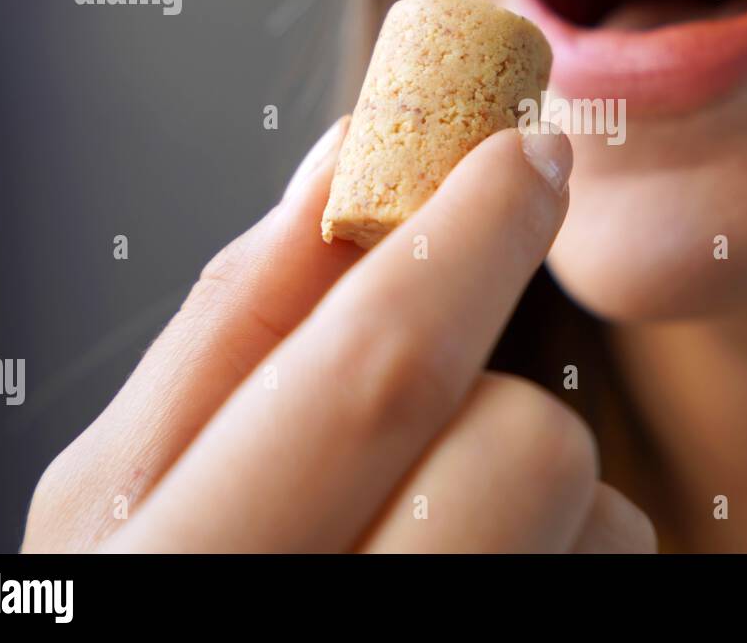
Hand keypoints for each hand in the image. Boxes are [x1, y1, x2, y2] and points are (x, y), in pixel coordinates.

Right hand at [22, 118, 655, 552]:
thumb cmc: (172, 576)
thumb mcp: (132, 482)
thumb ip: (234, 324)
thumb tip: (347, 154)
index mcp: (183, 571)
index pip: (379, 379)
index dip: (470, 242)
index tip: (527, 151)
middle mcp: (331, 624)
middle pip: (522, 445)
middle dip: (498, 391)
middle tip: (457, 398)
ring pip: (593, 511)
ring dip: (537, 487)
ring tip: (437, 529)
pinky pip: (614, 562)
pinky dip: (567, 546)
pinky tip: (481, 568)